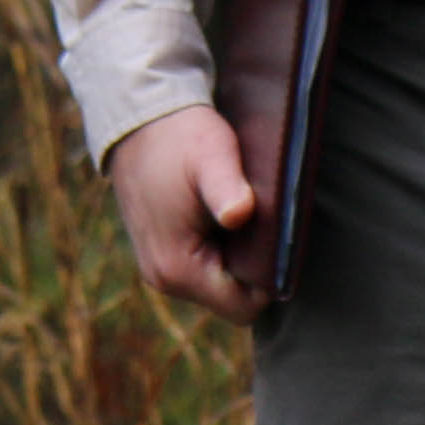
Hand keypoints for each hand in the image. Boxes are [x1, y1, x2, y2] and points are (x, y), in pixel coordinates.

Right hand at [104, 105, 262, 323]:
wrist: (140, 118)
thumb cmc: (181, 136)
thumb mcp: (211, 155)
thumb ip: (226, 188)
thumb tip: (240, 215)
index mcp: (176, 268)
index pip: (243, 306)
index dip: (270, 281)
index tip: (284, 244)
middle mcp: (164, 278)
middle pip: (232, 297)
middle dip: (256, 267)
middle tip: (270, 224)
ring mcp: (160, 267)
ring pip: (220, 281)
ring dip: (241, 255)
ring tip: (252, 215)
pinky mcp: (163, 251)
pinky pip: (206, 265)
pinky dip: (225, 246)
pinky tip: (231, 212)